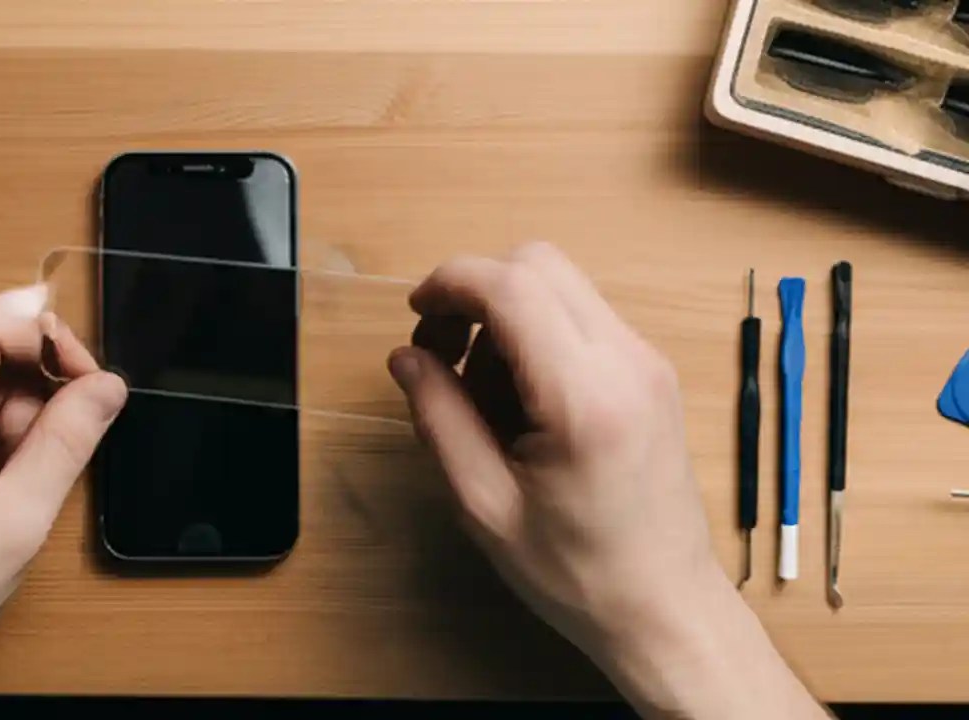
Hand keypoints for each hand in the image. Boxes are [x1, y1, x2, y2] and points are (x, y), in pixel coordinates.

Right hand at [389, 244, 825, 718]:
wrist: (666, 608)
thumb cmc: (576, 574)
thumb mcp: (485, 505)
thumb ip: (440, 419)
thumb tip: (406, 357)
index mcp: (586, 398)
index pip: (512, 286)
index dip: (451, 284)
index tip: (416, 318)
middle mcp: (628, 360)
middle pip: (538, 264)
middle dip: (476, 292)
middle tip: (443, 354)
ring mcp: (647, 361)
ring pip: (559, 285)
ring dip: (505, 316)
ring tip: (483, 396)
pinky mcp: (651, 371)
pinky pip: (582, 317)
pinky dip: (537, 335)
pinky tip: (521, 401)